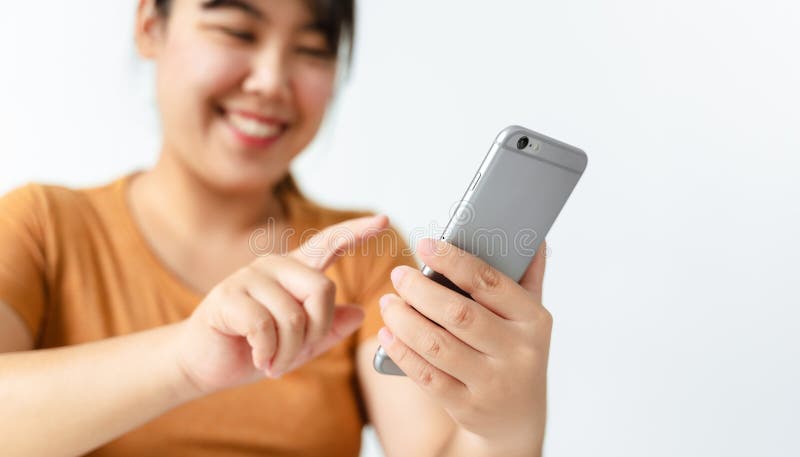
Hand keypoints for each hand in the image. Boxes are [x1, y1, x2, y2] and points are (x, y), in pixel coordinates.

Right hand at [175, 214, 388, 394]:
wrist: (204, 365)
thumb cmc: (253, 349)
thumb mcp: (299, 345)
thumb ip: (328, 329)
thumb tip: (359, 313)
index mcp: (294, 272)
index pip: (329, 244)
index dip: (356, 232)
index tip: (383, 220)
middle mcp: (273, 266)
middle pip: (323, 288)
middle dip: (316, 331)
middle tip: (295, 354)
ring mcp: (249, 278)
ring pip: (293, 315)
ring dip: (288, 352)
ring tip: (273, 362)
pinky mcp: (227, 296)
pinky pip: (265, 327)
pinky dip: (267, 353)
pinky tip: (258, 358)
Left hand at [378, 238, 550, 447]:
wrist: (518, 419)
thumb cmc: (517, 353)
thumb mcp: (530, 317)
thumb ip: (528, 276)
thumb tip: (530, 236)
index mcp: (533, 320)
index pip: (489, 282)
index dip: (453, 261)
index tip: (425, 244)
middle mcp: (516, 352)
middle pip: (458, 314)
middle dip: (420, 291)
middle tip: (398, 275)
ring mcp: (492, 383)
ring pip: (437, 345)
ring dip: (405, 321)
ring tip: (388, 303)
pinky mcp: (468, 406)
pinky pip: (427, 376)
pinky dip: (403, 353)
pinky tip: (387, 335)